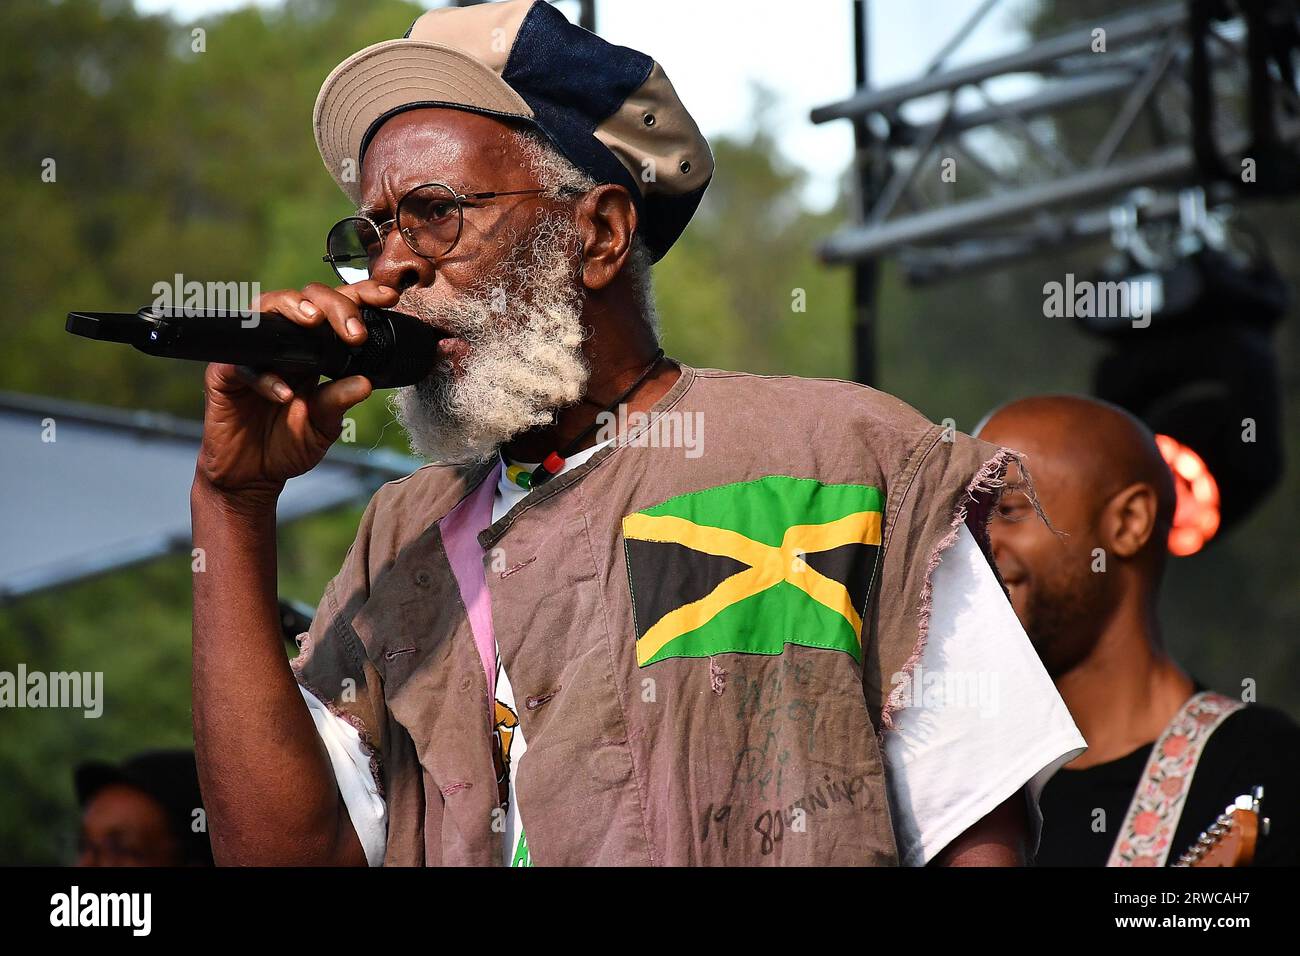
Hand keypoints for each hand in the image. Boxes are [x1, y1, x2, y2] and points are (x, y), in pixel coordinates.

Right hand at [195, 280, 400, 499]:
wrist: (253, 475)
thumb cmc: (288, 444)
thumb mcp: (324, 426)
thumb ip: (339, 402)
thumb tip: (364, 383)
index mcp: (314, 351)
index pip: (337, 310)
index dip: (361, 296)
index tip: (388, 298)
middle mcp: (285, 345)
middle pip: (306, 299)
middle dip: (335, 305)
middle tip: (354, 332)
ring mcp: (254, 355)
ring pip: (266, 309)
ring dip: (292, 309)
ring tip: (314, 322)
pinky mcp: (226, 374)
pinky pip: (244, 364)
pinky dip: (265, 377)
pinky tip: (284, 395)